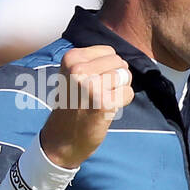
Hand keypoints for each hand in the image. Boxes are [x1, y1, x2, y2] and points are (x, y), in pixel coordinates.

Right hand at [39, 45, 134, 168]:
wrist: (61, 138)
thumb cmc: (73, 105)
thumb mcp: (74, 74)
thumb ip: (94, 62)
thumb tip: (123, 58)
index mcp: (71, 58)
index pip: (109, 52)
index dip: (108, 68)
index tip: (92, 82)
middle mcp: (79, 69)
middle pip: (119, 63)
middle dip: (116, 78)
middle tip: (98, 93)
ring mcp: (91, 85)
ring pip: (125, 77)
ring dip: (119, 90)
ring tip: (101, 100)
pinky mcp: (103, 102)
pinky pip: (128, 93)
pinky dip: (121, 102)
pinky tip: (105, 109)